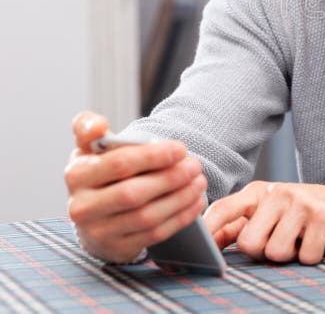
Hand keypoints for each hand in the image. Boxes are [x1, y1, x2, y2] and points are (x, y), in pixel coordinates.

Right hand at [64, 111, 207, 263]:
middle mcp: (82, 207)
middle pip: (133, 193)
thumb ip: (90, 128)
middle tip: (195, 166)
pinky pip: (154, 235)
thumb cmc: (100, 171)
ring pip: (146, 216)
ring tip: (199, 182)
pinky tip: (195, 202)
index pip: (119, 164)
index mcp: (76, 175)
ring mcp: (98, 231)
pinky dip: (180, 218)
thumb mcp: (89, 147)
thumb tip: (99, 125)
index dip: (153, 156)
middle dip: (170, 178)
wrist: (94, 212)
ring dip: (179, 199)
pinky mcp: (117, 248)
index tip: (181, 149)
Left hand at [203, 181, 324, 264]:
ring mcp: (300, 203)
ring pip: (276, 253)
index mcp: (257, 192)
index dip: (207, 230)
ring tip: (299, 239)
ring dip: (289, 255)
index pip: (224, 209)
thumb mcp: (268, 212)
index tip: (197, 248)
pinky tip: (316, 239)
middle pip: (249, 242)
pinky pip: (305, 256)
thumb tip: (206, 243)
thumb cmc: (300, 213)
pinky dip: (311, 256)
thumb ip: (238, 226)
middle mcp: (276, 192)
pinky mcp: (322, 216)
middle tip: (278, 241)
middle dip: (261, 252)